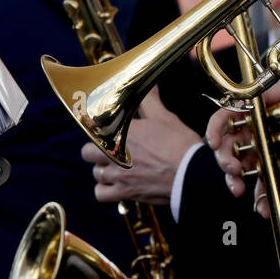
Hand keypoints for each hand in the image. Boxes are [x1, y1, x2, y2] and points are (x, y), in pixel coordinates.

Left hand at [81, 86, 199, 205]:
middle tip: (108, 148)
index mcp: (122, 132)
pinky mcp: (125, 193)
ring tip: (113, 166)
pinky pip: (101, 194)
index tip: (103, 130)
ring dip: (102, 170)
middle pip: (88, 152)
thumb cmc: (179, 144)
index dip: (98, 129)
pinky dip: (104, 190)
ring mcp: (118, 175)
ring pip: (95, 173)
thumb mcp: (165, 117)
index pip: (94, 128)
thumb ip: (151, 101)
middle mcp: (115, 154)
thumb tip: (149, 84)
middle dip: (96, 150)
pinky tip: (114, 185)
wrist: (191, 173)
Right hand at [205, 78, 279, 218]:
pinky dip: (260, 200)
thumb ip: (265, 94)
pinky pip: (261, 188)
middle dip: (224, 160)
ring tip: (239, 189)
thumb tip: (246, 103)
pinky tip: (262, 208)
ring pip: (238, 171)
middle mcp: (251, 135)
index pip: (223, 119)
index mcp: (250, 114)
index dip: (214, 129)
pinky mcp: (272, 172)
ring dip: (234, 181)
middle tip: (233, 168)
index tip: (213, 143)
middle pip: (226, 148)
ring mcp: (259, 154)